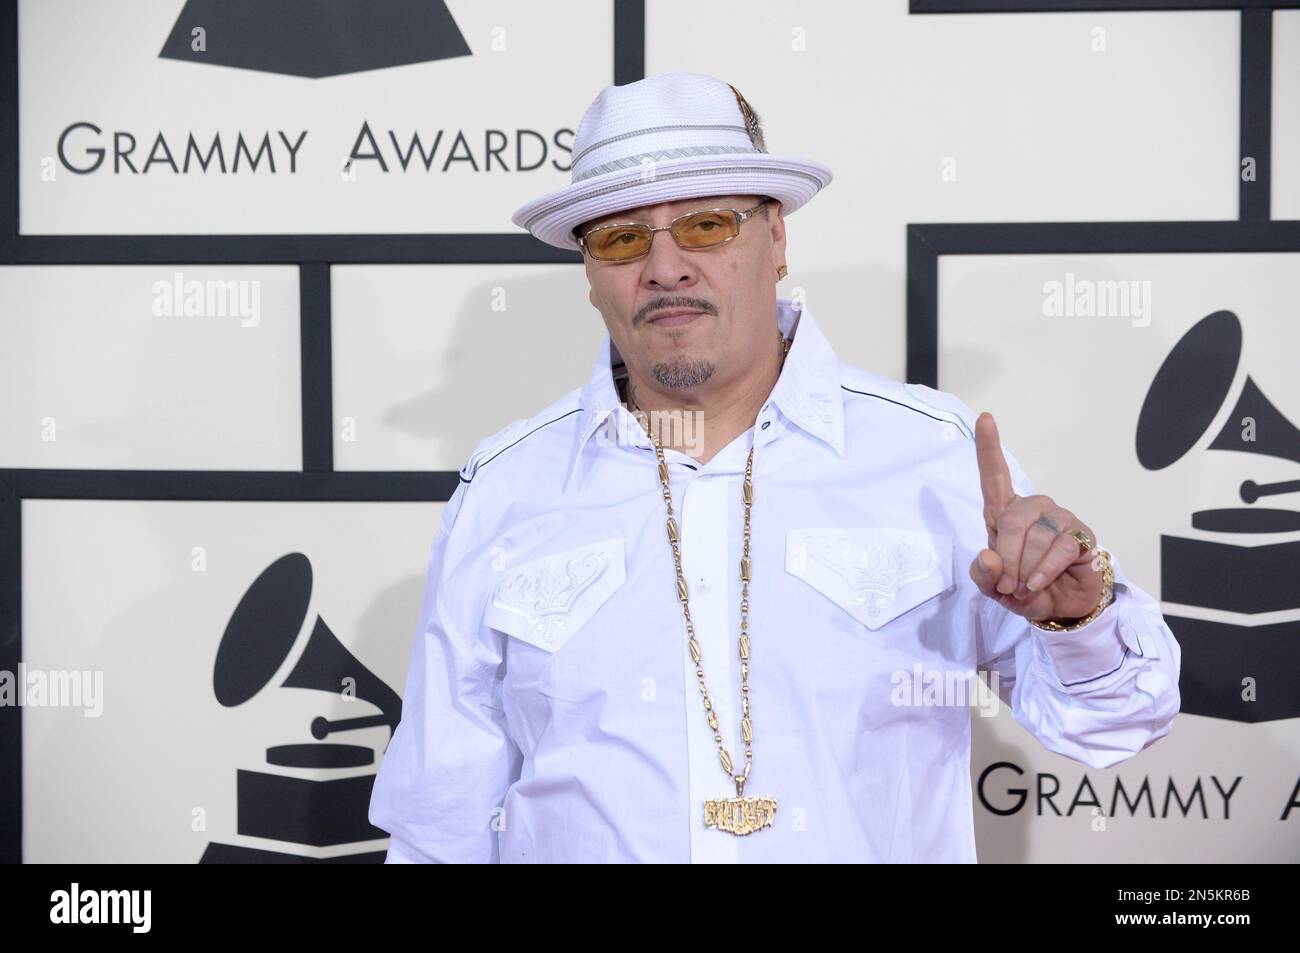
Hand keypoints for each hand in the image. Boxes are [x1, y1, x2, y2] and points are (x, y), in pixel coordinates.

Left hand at [968, 411, 1104, 622]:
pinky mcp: (1081, 534)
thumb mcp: (994, 588)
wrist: (1061, 608)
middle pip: (1012, 520)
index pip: (994, 476)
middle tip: (1007, 585)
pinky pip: (1060, 548)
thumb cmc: (1024, 588)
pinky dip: (1045, 571)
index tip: (984, 418)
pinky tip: (1038, 584)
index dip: (988, 448)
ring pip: (1036, 537)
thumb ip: (984, 575)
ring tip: (1025, 587)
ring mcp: (1059, 518)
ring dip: (1026, 569)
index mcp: (1004, 514)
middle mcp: (1033, 508)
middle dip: (1006, 557)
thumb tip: (988, 557)